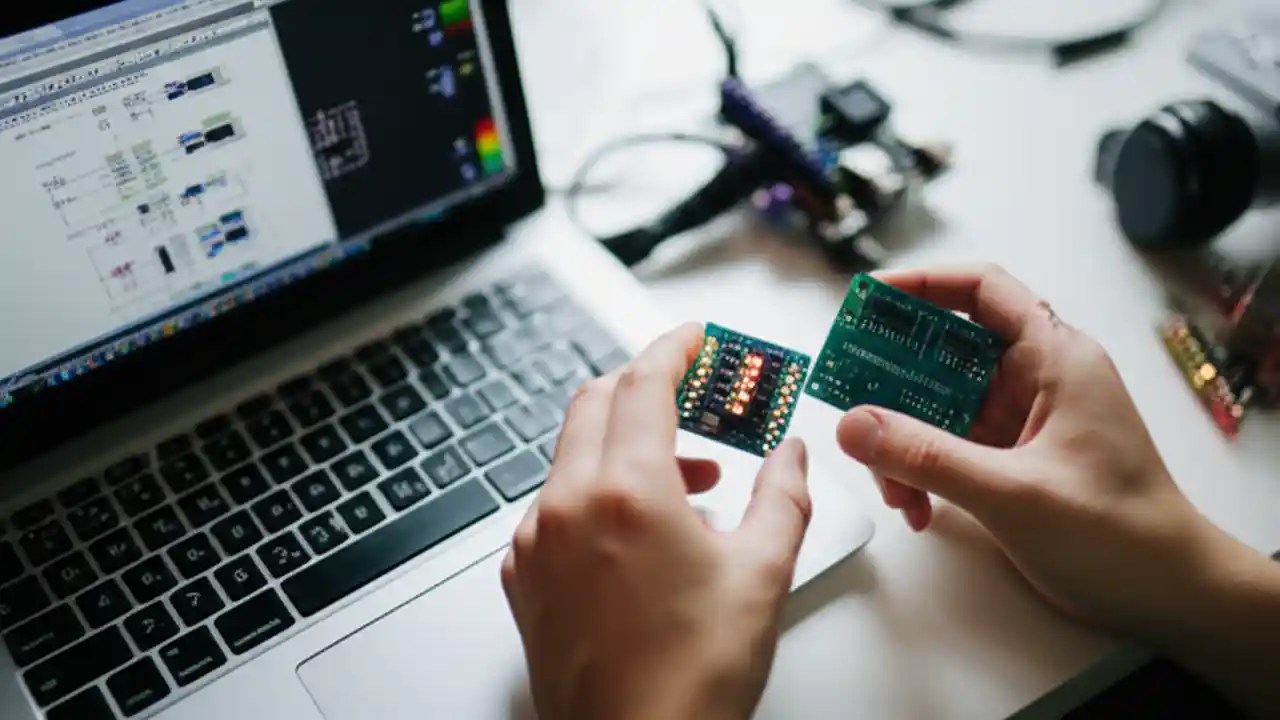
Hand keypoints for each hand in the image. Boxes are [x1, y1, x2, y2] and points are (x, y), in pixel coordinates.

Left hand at [502, 323, 812, 719]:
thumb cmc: (691, 680)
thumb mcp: (762, 574)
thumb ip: (784, 495)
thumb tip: (792, 453)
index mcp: (626, 492)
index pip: (645, 380)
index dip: (677, 347)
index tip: (698, 339)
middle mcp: (567, 507)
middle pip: (597, 401)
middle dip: (648, 385)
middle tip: (697, 397)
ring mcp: (536, 543)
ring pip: (573, 454)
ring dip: (627, 443)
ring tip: (690, 479)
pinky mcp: (524, 579)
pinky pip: (554, 506)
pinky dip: (597, 492)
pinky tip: (640, 531)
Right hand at [834, 265, 1236, 639]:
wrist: (1167, 593)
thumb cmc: (1118, 532)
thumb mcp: (1012, 492)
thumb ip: (927, 456)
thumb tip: (851, 424)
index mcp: (1055, 357)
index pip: (982, 290)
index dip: (922, 284)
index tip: (867, 302)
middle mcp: (1038, 378)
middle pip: (946, 351)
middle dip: (894, 382)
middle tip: (851, 402)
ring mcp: (1024, 419)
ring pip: (940, 405)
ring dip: (905, 441)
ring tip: (893, 487)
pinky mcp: (1013, 458)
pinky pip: (949, 446)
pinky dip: (923, 470)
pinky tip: (917, 508)